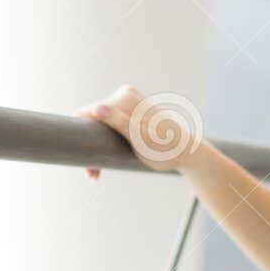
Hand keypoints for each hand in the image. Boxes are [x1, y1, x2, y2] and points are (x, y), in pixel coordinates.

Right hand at [72, 83, 205, 179]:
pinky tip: (104, 162)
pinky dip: (106, 144)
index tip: (86, 163)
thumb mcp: (139, 139)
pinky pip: (110, 127)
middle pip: (94, 122)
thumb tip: (98, 107)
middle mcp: (124, 95)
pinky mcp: (128, 112)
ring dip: (96, 149)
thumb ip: (119, 123)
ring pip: (100, 126)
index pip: (89, 114)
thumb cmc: (165, 149)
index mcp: (124, 98)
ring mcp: (126, 103)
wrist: (186, 153)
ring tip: (96, 173)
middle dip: (90, 148)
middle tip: (93, 175)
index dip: (82, 138)